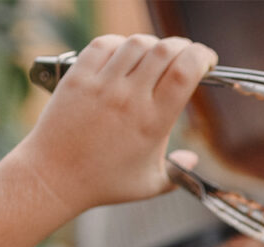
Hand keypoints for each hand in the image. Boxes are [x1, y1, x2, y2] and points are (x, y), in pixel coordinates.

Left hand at [17, 33, 216, 214]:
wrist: (55, 177)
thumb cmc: (102, 183)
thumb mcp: (150, 185)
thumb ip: (178, 172)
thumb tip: (193, 159)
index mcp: (153, 122)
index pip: (185, 72)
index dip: (202, 57)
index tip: (208, 60)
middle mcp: (129, 99)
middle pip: (165, 51)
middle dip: (184, 47)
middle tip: (186, 56)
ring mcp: (101, 85)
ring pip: (136, 43)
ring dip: (153, 44)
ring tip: (156, 56)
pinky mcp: (78, 77)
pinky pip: (104, 45)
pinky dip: (120, 44)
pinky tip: (125, 55)